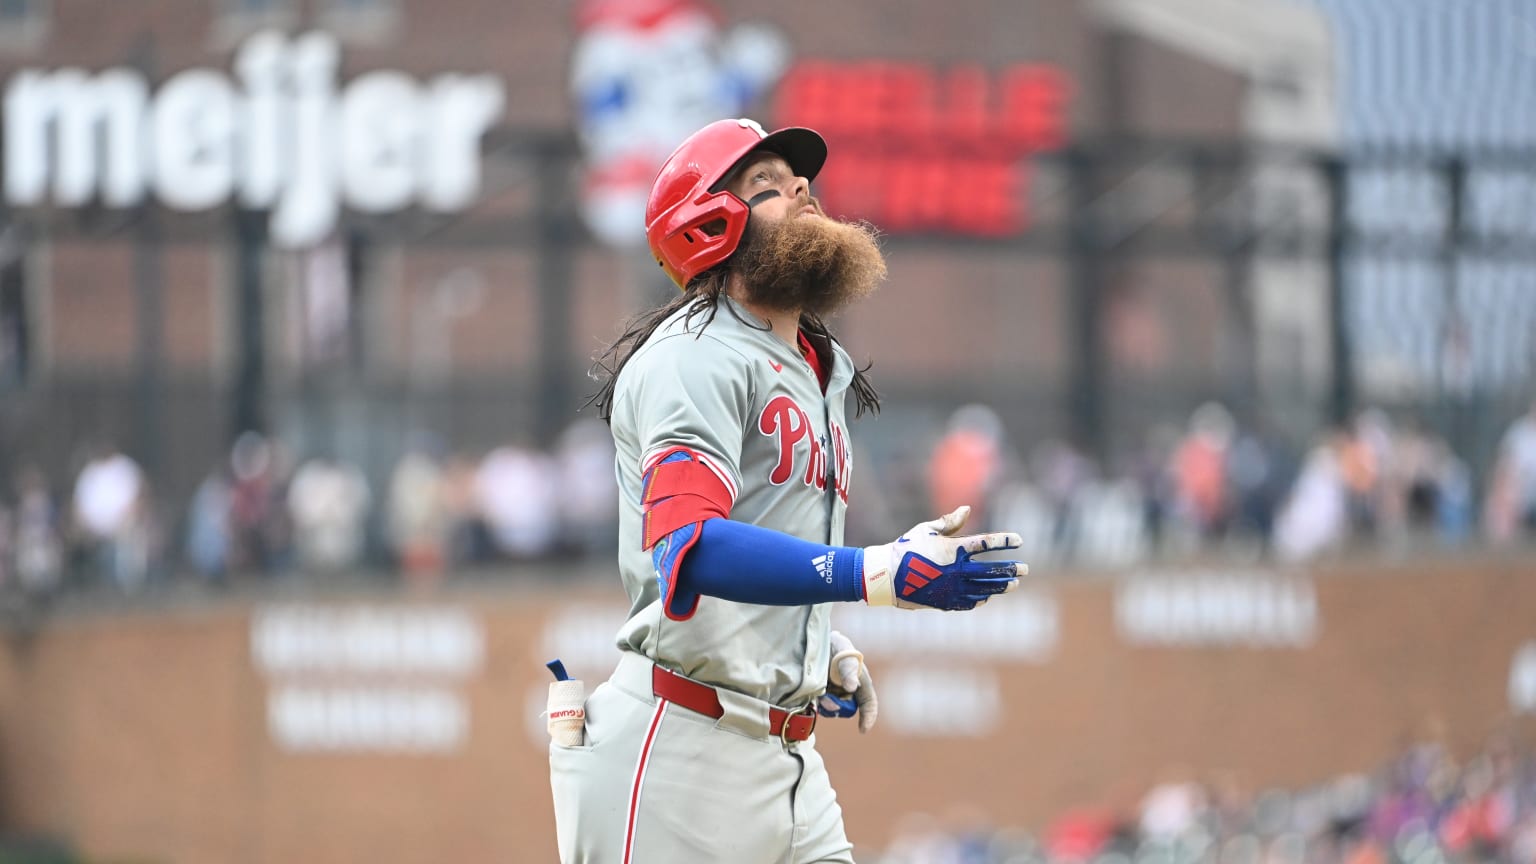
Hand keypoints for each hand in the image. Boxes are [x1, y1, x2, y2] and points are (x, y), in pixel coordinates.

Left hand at [817, 630, 877, 732]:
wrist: (814, 642)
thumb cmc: (835, 645)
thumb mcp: (844, 651)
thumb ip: (849, 669)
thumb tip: (853, 687)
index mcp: (860, 682)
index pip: (868, 703)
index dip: (868, 717)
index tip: (862, 729)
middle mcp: (848, 691)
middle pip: (846, 708)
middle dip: (836, 707)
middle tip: (826, 701)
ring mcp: (834, 694)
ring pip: (832, 708)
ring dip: (825, 704)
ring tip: (818, 689)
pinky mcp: (820, 695)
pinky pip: (820, 705)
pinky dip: (817, 701)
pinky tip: (813, 692)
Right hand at [861, 505, 1025, 610]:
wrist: (885, 576)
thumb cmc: (905, 548)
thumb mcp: (926, 530)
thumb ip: (949, 521)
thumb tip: (967, 509)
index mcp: (954, 549)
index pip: (986, 543)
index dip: (1005, 541)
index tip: (1020, 540)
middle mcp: (957, 570)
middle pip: (992, 570)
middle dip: (1011, 569)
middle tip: (1025, 569)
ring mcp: (953, 588)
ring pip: (985, 588)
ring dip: (1002, 586)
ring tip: (1014, 584)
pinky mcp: (946, 602)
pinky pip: (970, 602)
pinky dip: (982, 598)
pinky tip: (989, 595)